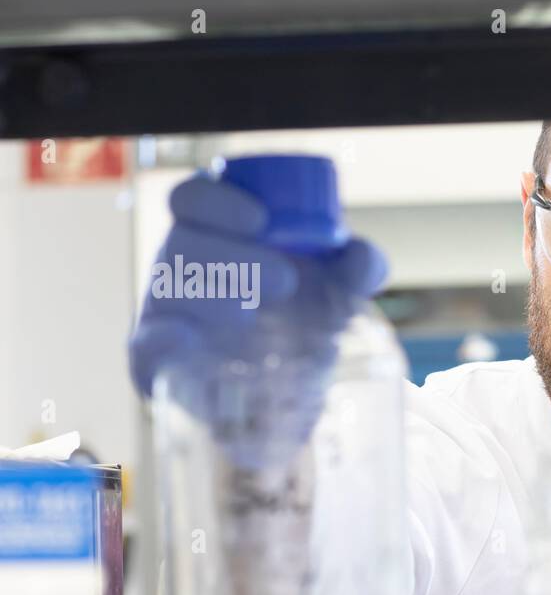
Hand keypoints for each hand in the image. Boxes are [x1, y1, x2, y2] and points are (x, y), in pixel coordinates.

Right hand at [128, 172, 386, 465]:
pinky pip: (145, 350)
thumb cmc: (308, 324)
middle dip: (232, 256)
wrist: (295, 396)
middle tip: (285, 281)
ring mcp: (168, 316)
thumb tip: (360, 254)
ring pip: (168, 290)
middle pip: (182, 242)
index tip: (261, 220)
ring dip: (210, 296)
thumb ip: (360, 269)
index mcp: (215, 234)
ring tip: (253, 316)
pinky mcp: (162, 367)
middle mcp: (182, 267)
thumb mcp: (339, 295)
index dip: (219, 202)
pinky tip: (184, 342)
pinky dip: (159, 344)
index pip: (192, 199)